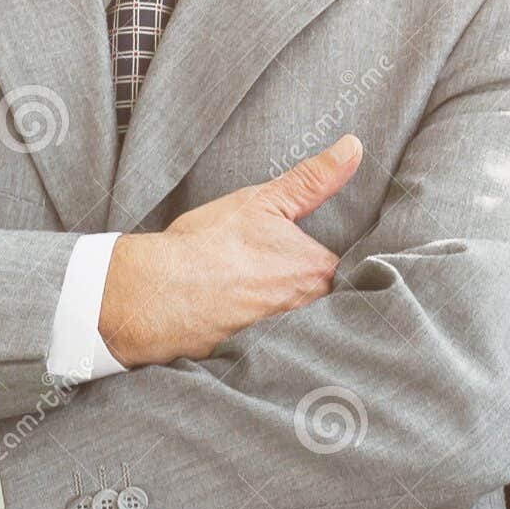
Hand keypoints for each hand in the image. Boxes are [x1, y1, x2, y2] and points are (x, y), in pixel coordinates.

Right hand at [98, 134, 361, 366]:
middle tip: (272, 275)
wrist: (156, 293)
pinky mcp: (256, 361)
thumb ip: (314, 178)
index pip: (343, 267)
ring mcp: (283, 341)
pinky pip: (273, 349)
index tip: (301, 255)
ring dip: (286, 314)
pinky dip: (263, 336)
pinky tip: (242, 322)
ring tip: (256, 296)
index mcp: (319, 273)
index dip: (320, 259)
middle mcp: (310, 313)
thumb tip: (354, 147)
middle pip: (323, 299)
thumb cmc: (208, 245)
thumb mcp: (264, 200)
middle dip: (306, 289)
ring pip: (299, 324)